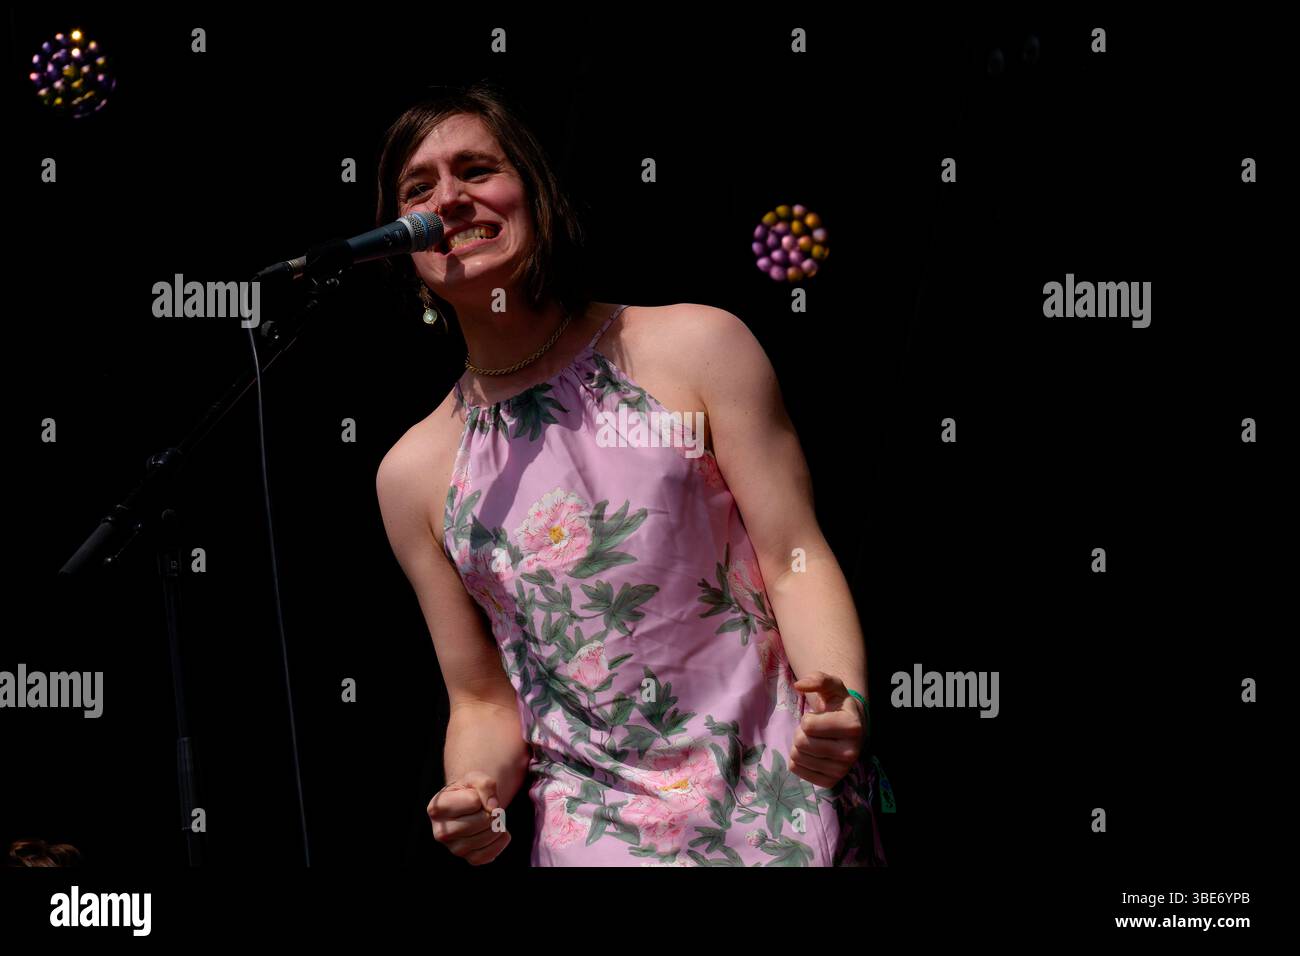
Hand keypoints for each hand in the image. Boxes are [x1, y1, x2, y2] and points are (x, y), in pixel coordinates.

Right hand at [427, 770, 510, 864]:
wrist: (469, 807)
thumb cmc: (470, 790)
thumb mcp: (476, 778)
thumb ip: (486, 785)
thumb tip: (493, 808)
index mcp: (437, 808)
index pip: (474, 801)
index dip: (480, 796)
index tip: (473, 796)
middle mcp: (440, 832)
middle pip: (483, 820)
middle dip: (491, 811)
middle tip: (485, 809)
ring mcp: (454, 848)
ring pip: (488, 836)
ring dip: (498, 824)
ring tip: (489, 819)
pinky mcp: (469, 859)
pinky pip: (491, 853)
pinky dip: (500, 841)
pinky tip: (497, 832)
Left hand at [789, 671, 865, 787]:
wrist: (851, 728)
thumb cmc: (838, 705)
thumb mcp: (831, 686)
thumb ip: (817, 679)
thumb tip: (799, 685)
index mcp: (852, 727)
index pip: (807, 725)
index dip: (807, 718)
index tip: (819, 718)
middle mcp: (851, 752)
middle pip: (800, 743)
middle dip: (801, 732)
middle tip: (813, 730)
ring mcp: (841, 770)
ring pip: (797, 757)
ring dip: (799, 745)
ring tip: (813, 740)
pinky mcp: (830, 781)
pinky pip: (797, 770)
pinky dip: (798, 760)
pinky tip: (811, 753)